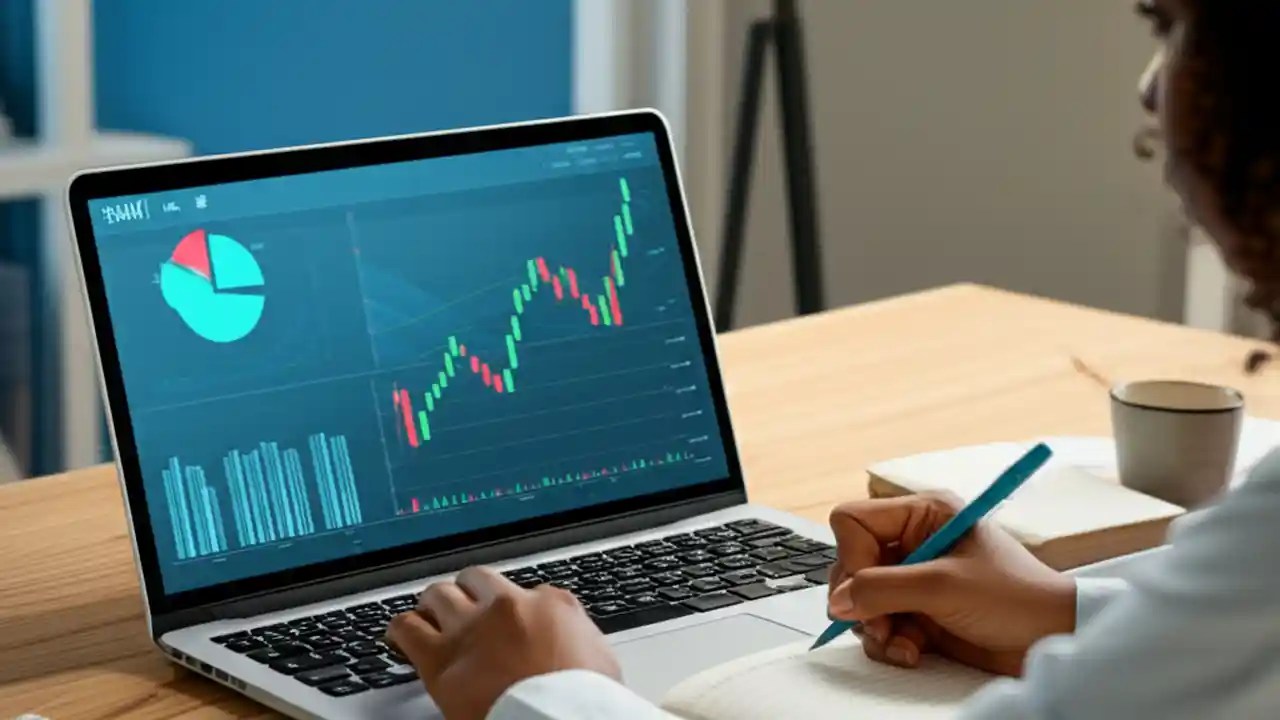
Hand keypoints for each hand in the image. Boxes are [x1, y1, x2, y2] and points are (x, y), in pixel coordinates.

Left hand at [386, 567, 619, 719]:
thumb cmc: (583, 701)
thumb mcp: (601, 660)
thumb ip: (578, 637)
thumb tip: (572, 642)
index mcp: (552, 605)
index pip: (526, 591)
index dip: (514, 607)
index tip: (510, 621)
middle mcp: (508, 607)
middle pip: (477, 579)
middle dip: (470, 593)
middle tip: (467, 609)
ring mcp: (470, 629)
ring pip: (439, 595)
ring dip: (436, 606)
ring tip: (433, 618)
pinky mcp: (440, 658)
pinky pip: (407, 627)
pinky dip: (403, 629)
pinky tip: (403, 635)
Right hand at [827, 493, 1076, 675]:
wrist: (1053, 639)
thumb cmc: (1017, 597)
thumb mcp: (943, 586)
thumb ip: (882, 589)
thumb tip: (837, 600)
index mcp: (922, 514)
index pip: (853, 522)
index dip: (851, 556)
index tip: (863, 590)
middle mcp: (913, 542)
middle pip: (851, 564)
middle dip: (861, 600)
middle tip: (879, 624)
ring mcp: (914, 580)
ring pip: (860, 600)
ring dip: (874, 627)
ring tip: (902, 643)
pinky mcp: (918, 613)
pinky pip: (878, 625)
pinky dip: (889, 643)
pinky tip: (914, 651)